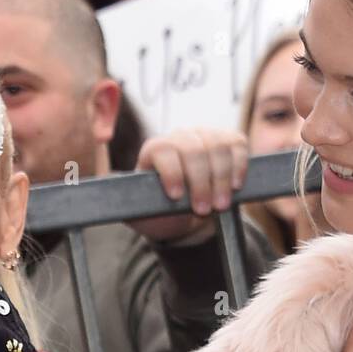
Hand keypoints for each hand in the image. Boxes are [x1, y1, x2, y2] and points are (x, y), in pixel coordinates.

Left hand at [129, 128, 249, 243]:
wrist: (185, 216)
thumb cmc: (159, 214)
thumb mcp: (137, 213)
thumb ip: (126, 205)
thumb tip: (113, 199)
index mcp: (154, 150)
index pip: (163, 150)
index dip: (171, 172)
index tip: (176, 197)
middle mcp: (179, 137)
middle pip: (194, 149)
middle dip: (201, 183)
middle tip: (205, 210)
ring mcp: (205, 135)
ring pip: (217, 146)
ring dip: (221, 179)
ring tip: (220, 205)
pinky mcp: (227, 140)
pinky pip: (237, 144)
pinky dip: (239, 166)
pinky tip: (235, 186)